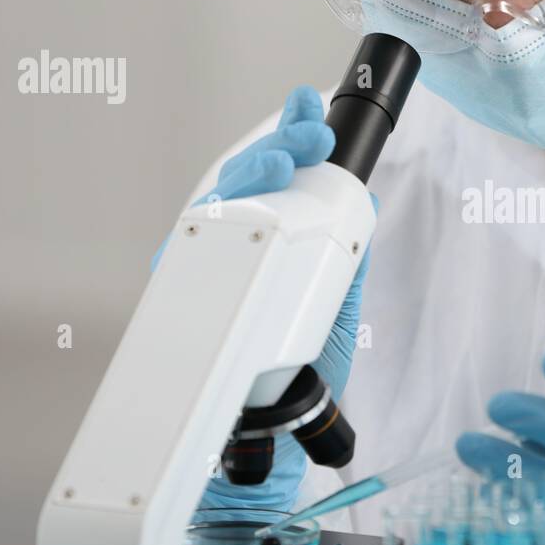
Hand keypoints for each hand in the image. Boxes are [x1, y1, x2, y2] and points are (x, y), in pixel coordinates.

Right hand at [173, 85, 373, 511]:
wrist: (275, 441)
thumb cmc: (298, 376)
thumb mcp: (337, 307)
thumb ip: (347, 256)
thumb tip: (366, 196)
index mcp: (268, 244)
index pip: (276, 179)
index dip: (290, 136)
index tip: (311, 103)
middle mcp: (231, 251)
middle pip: (244, 182)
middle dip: (278, 146)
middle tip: (310, 131)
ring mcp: (202, 272)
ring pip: (213, 206)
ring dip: (248, 175)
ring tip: (282, 157)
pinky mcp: (178, 301)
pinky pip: (181, 256)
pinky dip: (202, 227)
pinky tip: (228, 206)